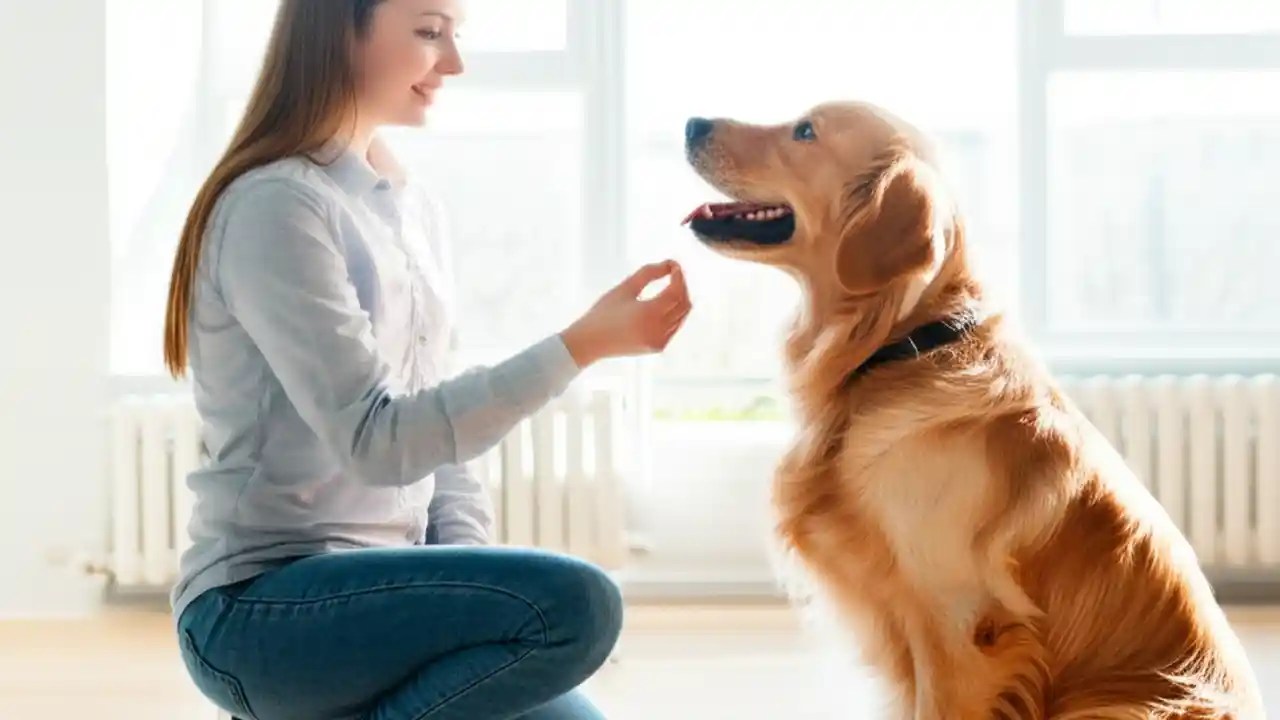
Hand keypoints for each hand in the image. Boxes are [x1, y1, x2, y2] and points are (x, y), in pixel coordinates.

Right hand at [560, 260, 691, 367]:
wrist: (590, 342)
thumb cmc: (604, 313)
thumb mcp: (625, 288)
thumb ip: (648, 273)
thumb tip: (669, 264)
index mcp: (648, 313)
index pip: (675, 292)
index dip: (678, 276)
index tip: (673, 265)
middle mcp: (657, 329)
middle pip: (684, 304)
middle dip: (681, 286)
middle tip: (673, 274)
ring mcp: (659, 341)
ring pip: (682, 316)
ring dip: (679, 300)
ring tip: (669, 286)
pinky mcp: (658, 347)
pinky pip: (674, 327)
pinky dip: (674, 314)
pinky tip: (664, 305)